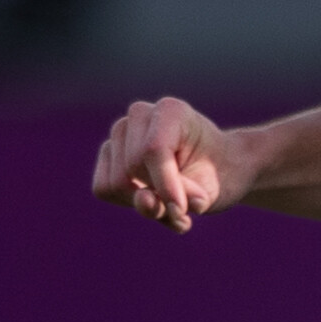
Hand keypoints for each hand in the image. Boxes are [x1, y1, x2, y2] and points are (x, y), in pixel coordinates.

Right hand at [93, 95, 236, 231]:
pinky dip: (128, 203)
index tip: (182, 210)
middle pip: (132, 168)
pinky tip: (153, 200)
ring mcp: (120, 132)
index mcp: (172, 111)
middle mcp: (140, 114)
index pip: (153, 150)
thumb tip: (144, 203)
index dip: (165, 186)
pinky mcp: (108, 152)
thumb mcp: (208, 190)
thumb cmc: (214, 176)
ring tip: (171, 203)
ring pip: (116, 182)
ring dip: (145, 203)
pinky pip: (104, 188)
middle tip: (184, 203)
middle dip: (157, 194)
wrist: (216, 170)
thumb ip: (180, 196)